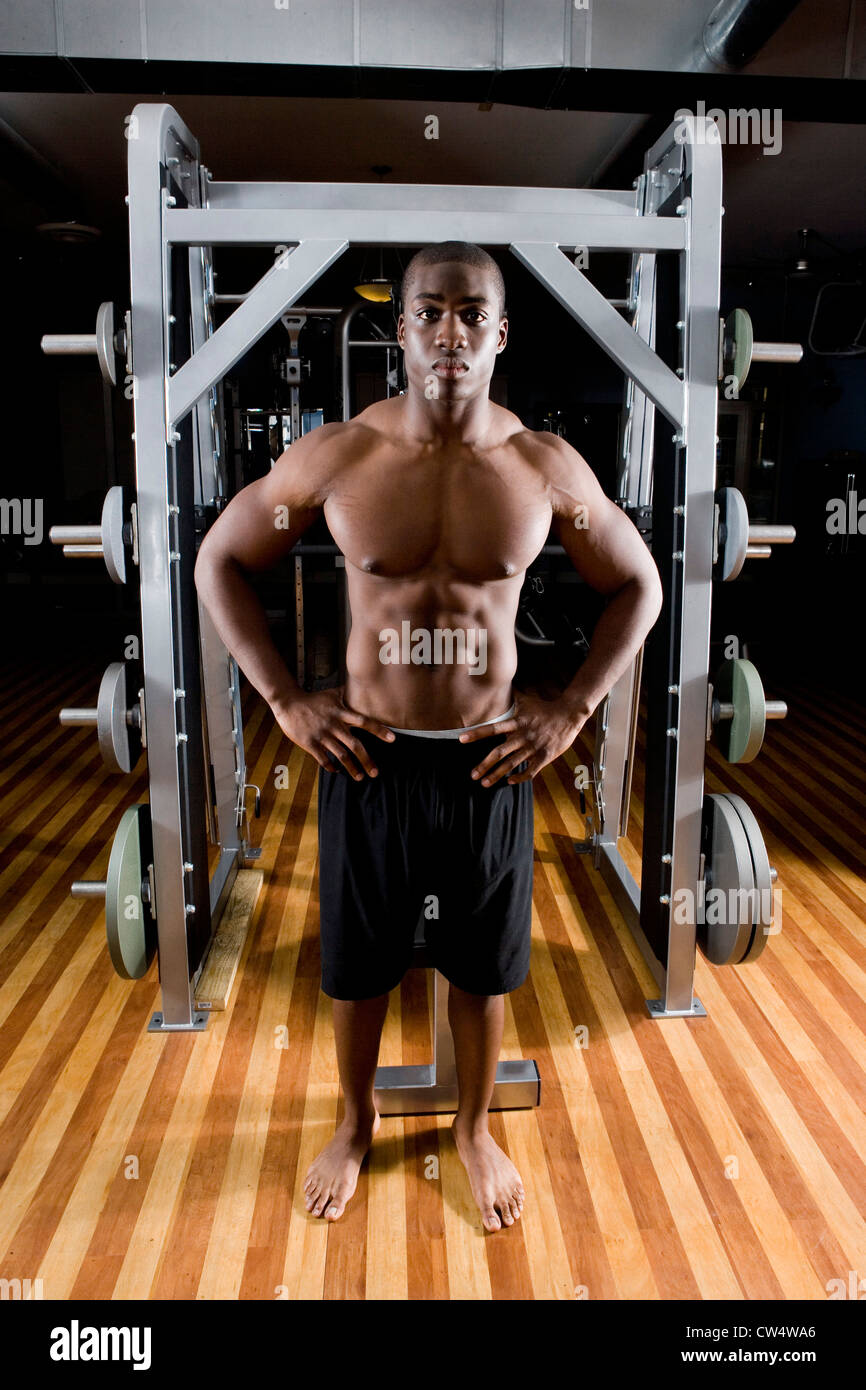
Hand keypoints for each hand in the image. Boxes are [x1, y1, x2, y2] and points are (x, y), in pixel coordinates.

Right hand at [272, 687, 394, 778]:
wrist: (288, 703)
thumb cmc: (312, 699)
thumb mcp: (332, 694)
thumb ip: (347, 693)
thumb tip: (361, 686)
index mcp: (341, 713)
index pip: (364, 721)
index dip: (379, 730)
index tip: (393, 739)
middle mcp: (334, 725)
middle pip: (354, 745)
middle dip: (366, 760)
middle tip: (375, 773)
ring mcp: (322, 735)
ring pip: (340, 755)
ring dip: (351, 768)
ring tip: (360, 777)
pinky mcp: (310, 743)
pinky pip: (323, 759)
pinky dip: (331, 767)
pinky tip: (336, 771)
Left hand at [458, 692, 588, 786]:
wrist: (569, 715)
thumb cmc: (545, 708)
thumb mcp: (526, 700)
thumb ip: (511, 696)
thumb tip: (498, 683)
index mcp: (517, 722)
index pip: (493, 728)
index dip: (477, 734)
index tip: (461, 739)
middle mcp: (523, 736)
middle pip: (500, 752)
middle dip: (484, 765)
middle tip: (472, 775)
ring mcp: (533, 748)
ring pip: (512, 765)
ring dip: (497, 775)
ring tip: (484, 784)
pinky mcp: (544, 757)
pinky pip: (530, 771)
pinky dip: (519, 778)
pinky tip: (509, 782)